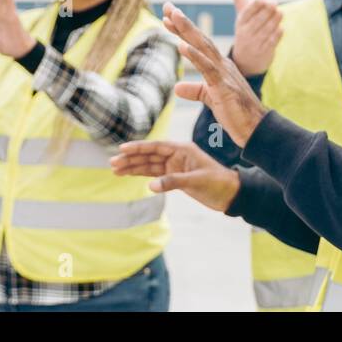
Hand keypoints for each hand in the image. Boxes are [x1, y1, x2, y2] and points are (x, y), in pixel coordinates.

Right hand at [109, 140, 239, 212]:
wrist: (230, 194)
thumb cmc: (218, 183)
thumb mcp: (196, 181)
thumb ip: (173, 182)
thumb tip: (150, 186)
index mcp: (182, 149)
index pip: (156, 146)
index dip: (138, 147)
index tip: (122, 149)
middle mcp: (177, 155)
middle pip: (149, 155)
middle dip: (131, 158)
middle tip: (112, 162)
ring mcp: (175, 166)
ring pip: (149, 165)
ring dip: (133, 167)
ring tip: (115, 169)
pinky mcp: (175, 177)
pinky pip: (155, 175)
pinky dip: (141, 175)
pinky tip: (129, 175)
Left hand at [162, 1, 266, 146]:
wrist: (257, 128)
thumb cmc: (237, 113)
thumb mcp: (211, 99)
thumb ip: (195, 90)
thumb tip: (177, 87)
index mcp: (219, 67)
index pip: (198, 44)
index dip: (183, 29)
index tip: (167, 16)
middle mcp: (222, 64)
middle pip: (199, 39)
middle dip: (182, 22)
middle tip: (168, 6)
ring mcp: (224, 73)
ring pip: (203, 47)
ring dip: (187, 31)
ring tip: (173, 16)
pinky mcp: (223, 86)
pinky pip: (207, 68)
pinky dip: (195, 56)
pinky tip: (182, 45)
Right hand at [226, 0, 281, 76]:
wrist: (245, 61)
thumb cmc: (246, 30)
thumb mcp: (241, 16)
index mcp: (240, 23)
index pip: (247, 13)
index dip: (255, 6)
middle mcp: (245, 34)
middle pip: (258, 21)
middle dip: (267, 11)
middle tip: (274, 3)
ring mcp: (255, 44)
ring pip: (266, 30)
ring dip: (274, 21)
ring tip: (280, 13)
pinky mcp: (264, 52)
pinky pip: (272, 42)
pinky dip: (277, 34)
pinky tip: (281, 28)